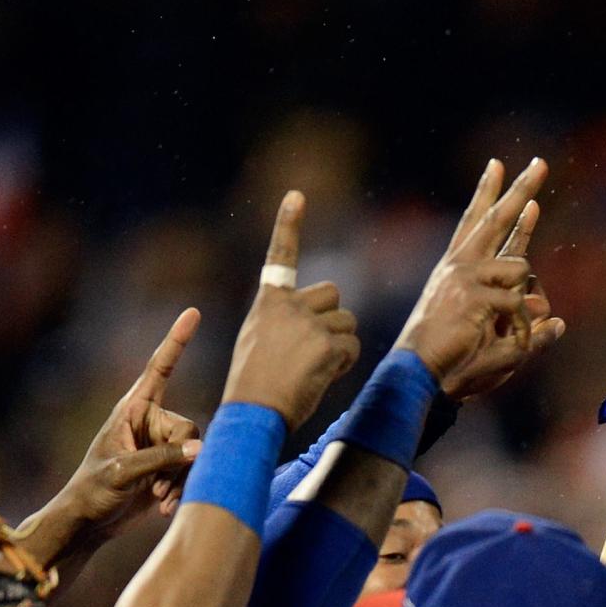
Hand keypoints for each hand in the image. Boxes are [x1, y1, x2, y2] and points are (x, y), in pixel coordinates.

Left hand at [22, 308, 204, 565]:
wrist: (88, 523)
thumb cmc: (92, 490)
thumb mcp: (122, 471)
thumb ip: (161, 458)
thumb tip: (200, 449)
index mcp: (133, 409)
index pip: (160, 369)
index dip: (176, 342)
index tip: (193, 312)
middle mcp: (150, 423)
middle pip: (189, 428)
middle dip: (181, 459)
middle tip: (158, 484)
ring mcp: (160, 446)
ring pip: (195, 453)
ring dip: (180, 480)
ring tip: (158, 498)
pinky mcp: (167, 469)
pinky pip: (191, 472)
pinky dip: (180, 490)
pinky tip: (164, 507)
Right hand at [222, 192, 359, 423]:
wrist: (253, 410)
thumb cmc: (255, 385)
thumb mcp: (259, 341)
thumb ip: (287, 322)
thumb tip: (325, 327)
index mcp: (268, 302)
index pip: (280, 256)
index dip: (288, 224)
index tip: (296, 196)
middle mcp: (289, 305)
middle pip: (333, 293)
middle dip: (334, 317)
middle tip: (316, 347)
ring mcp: (308, 323)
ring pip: (347, 321)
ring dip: (341, 343)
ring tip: (315, 367)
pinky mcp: (326, 344)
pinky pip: (352, 346)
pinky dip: (344, 362)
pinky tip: (322, 375)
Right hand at [402, 158, 564, 398]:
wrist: (420, 373)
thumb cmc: (455, 361)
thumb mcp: (500, 343)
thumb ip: (529, 330)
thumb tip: (559, 321)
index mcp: (459, 269)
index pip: (477, 223)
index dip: (489, 194)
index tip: (497, 166)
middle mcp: (460, 264)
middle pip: (497, 218)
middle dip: (521, 189)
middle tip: (541, 162)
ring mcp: (465, 275)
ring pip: (520, 267)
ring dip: (523, 304)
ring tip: (500, 332)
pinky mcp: (472, 291)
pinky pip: (519, 300)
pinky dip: (521, 325)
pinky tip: (504, 339)